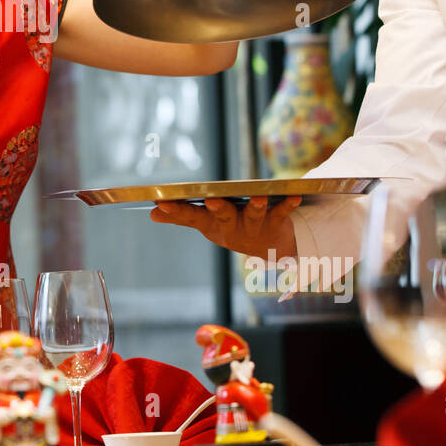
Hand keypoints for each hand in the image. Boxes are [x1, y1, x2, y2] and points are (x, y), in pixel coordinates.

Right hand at [150, 195, 299, 258]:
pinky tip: (294, 196)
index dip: (175, 210)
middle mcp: (232, 227)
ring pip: (254, 216)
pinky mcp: (276, 222)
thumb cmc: (231, 228)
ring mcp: (255, 226)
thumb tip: (151, 213)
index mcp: (212, 225)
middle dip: (218, 209)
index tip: (160, 202)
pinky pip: (282, 213)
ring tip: (258, 197)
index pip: (190, 216)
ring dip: (256, 207)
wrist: (269, 249)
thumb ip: (181, 217)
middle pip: (223, 217)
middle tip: (212, 200)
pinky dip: (288, 205)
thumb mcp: (205, 223)